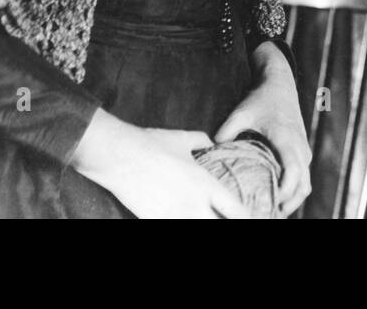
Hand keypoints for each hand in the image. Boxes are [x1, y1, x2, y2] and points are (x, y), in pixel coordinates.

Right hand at [72, 109, 247, 218]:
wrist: (119, 155)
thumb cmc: (152, 144)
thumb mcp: (183, 138)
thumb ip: (202, 142)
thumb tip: (211, 144)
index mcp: (206, 184)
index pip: (235, 210)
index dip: (245, 218)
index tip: (248, 219)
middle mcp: (194, 205)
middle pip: (218, 225)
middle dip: (222, 224)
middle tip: (221, 219)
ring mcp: (173, 216)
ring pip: (196, 227)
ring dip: (200, 223)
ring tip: (199, 217)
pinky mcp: (154, 221)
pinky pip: (172, 227)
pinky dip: (179, 223)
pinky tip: (179, 219)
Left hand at [215, 43, 311, 217]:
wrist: (280, 83)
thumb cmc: (260, 98)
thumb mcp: (241, 111)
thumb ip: (226, 129)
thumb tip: (212, 149)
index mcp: (287, 138)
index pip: (294, 172)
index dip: (286, 191)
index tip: (271, 204)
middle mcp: (300, 147)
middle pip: (303, 185)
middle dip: (288, 204)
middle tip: (267, 216)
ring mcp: (303, 150)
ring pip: (305, 184)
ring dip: (292, 200)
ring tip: (270, 212)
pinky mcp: (302, 151)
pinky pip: (302, 177)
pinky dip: (293, 191)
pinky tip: (275, 198)